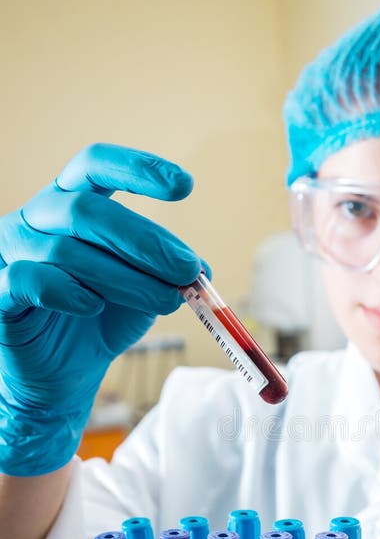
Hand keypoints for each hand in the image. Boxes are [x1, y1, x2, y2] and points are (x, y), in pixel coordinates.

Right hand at [0, 143, 202, 475]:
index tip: (185, 186)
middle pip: (86, 210)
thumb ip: (170, 274)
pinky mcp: (0, 293)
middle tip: (186, 270)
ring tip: (166, 303)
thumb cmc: (103, 319)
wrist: (65, 374)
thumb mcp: (147, 292)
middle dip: (144, 241)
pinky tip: (93, 307)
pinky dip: (68, 292)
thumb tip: (200, 268)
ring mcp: (12, 252)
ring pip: (66, 250)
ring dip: (126, 278)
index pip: (95, 165)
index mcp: (71, 203)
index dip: (137, 167)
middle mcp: (37, 219)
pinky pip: (29, 280)